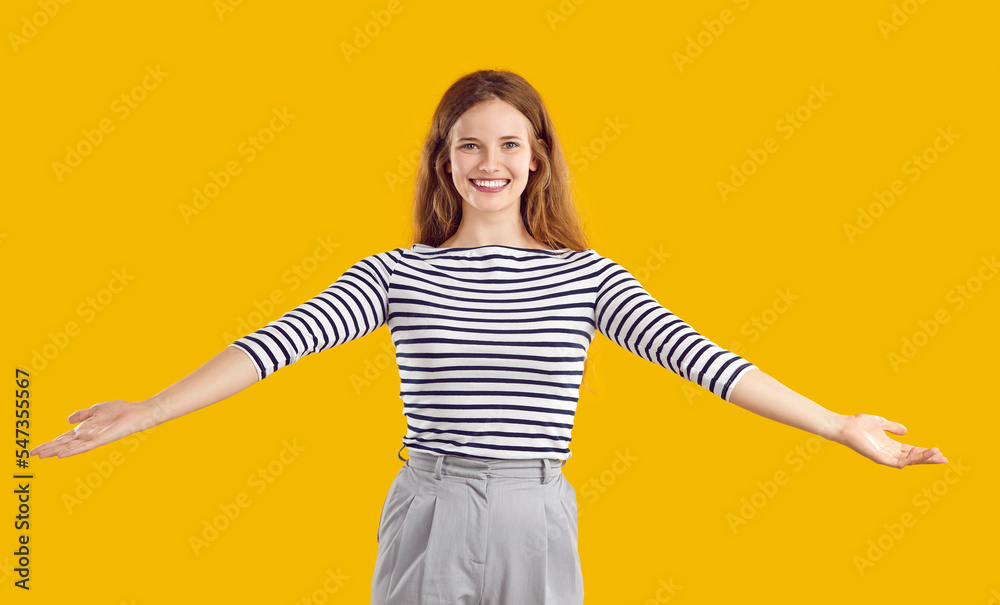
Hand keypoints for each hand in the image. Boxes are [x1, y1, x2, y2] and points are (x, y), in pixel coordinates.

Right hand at [29, 399, 158, 458]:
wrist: (135, 413)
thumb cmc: (119, 410)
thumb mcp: (96, 408)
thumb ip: (82, 414)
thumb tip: (67, 420)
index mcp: (84, 429)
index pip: (62, 438)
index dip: (49, 442)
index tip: (34, 449)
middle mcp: (86, 436)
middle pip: (63, 444)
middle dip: (47, 449)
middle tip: (31, 455)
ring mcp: (92, 439)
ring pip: (69, 447)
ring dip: (55, 451)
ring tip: (41, 456)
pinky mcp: (100, 440)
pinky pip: (83, 447)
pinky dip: (72, 451)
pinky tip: (61, 455)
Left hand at [832, 413, 947, 468]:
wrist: (846, 426)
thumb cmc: (860, 424)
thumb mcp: (881, 423)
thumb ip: (893, 427)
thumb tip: (906, 431)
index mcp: (890, 445)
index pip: (910, 451)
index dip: (924, 451)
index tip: (938, 450)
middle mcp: (889, 453)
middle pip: (913, 458)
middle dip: (928, 459)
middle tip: (944, 459)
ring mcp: (885, 457)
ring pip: (910, 461)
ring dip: (925, 459)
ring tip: (939, 456)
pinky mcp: (881, 459)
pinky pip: (901, 461)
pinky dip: (914, 458)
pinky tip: (925, 454)